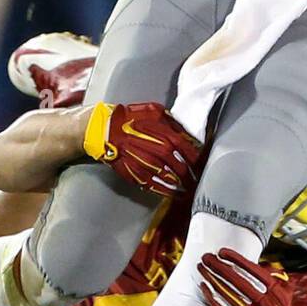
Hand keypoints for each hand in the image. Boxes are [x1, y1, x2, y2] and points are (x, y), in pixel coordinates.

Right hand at [83, 100, 202, 195]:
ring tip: (189, 189)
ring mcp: (145, 163)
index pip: (186, 148)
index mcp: (163, 133)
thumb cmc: (130, 118)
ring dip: (180, 185)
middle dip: (191, 174)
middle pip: (180, 166)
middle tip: (197, 179)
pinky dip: (165, 191)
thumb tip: (187, 134)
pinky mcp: (135, 173)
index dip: (196, 157)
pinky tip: (172, 193)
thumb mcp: (155, 111)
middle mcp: (156, 150)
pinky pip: (154, 185)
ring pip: (169, 178)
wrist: (105, 129)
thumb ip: (173, 123)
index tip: (201, 162)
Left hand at [198, 248, 301, 305]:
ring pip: (235, 300)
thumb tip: (258, 262)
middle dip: (224, 269)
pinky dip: (216, 302)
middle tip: (207, 257)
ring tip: (203, 269)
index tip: (222, 251)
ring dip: (217, 284)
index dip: (240, 262)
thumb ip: (275, 277)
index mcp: (280, 296)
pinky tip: (205, 288)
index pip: (259, 274)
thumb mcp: (284, 294)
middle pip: (244, 286)